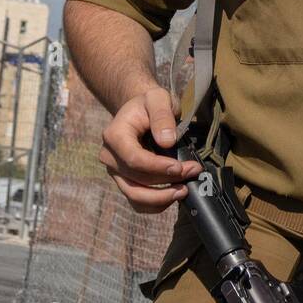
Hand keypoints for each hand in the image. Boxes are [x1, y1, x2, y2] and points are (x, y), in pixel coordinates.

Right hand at [98, 86, 199, 213]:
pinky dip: (156, 204)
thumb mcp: (159, 98)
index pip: (134, 160)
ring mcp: (115, 171)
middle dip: (168, 180)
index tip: (181, 167)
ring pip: (135, 196)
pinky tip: (173, 195)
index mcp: (114, 135)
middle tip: (193, 171)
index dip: (158, 168)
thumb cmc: (150, 103)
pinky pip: (137, 202)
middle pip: (137, 180)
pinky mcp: (124, 181)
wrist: (140, 111)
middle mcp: (109, 156)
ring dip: (162, 198)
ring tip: (184, 190)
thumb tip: (167, 142)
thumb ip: (162, 116)